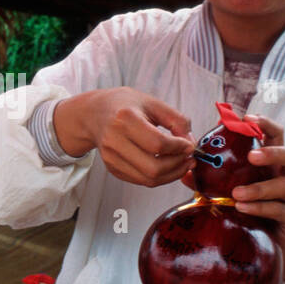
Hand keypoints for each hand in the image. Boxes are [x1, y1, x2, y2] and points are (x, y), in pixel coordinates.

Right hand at [54, 87, 194, 186]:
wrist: (94, 114)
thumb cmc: (124, 105)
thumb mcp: (153, 103)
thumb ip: (176, 120)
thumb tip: (190, 144)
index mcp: (124, 118)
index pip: (158, 144)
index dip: (179, 148)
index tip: (189, 145)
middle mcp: (114, 141)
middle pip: (153, 168)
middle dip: (178, 166)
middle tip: (189, 158)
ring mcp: (111, 158)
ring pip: (149, 179)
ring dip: (172, 175)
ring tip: (182, 163)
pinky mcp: (113, 169)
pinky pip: (142, 181)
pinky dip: (160, 177)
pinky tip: (168, 166)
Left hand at [229, 114, 284, 283]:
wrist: (274, 246)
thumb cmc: (253, 212)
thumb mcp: (233, 192)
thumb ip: (214, 180)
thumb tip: (186, 169)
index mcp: (274, 165)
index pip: (277, 136)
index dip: (266, 124)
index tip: (248, 117)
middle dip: (273, 152)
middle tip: (251, 155)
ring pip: (284, 185)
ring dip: (259, 188)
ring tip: (236, 194)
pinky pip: (279, 209)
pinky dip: (260, 207)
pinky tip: (242, 208)